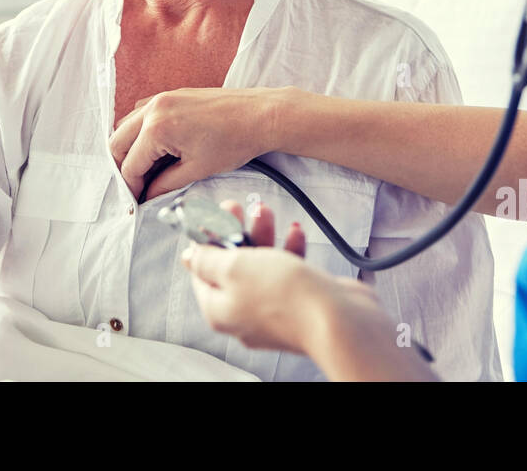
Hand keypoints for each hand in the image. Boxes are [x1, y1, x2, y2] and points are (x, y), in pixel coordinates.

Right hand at [109, 87, 288, 200]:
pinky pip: (142, 113)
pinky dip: (141, 131)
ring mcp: (162, 97)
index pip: (130, 165)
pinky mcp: (172, 94)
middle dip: (124, 167)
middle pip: (118, 143)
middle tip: (137, 187)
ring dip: (130, 148)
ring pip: (126, 125)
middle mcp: (154, 108)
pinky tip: (158, 147)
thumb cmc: (234, 141)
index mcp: (157, 128)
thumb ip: (165, 185)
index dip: (132, 188)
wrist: (260, 116)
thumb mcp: (196, 170)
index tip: (137, 201)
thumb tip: (147, 195)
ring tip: (147, 169)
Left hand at [180, 199, 323, 354]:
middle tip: (238, 207)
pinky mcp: (297, 304)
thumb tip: (189, 257)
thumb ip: (208, 259)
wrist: (337, 319)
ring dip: (262, 234)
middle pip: (231, 266)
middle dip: (236, 231)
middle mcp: (242, 313)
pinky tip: (295, 232)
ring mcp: (271, 310)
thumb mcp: (233, 268)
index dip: (206, 239)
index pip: (201, 271)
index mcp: (219, 309)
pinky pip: (287, 273)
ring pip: (260, 266)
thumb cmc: (285, 296)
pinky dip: (288, 249)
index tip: (214, 213)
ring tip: (266, 211)